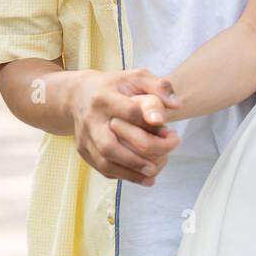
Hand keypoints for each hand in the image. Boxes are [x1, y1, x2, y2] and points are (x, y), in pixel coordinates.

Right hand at [69, 68, 182, 185]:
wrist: (78, 94)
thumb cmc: (115, 85)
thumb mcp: (136, 77)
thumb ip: (159, 86)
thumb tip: (176, 106)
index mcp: (104, 98)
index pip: (128, 112)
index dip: (149, 123)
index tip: (168, 131)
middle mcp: (91, 120)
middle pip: (109, 144)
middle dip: (136, 157)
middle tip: (161, 162)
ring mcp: (85, 137)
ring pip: (104, 161)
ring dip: (130, 172)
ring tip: (153, 174)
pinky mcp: (83, 150)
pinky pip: (101, 168)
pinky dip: (122, 175)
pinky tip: (142, 178)